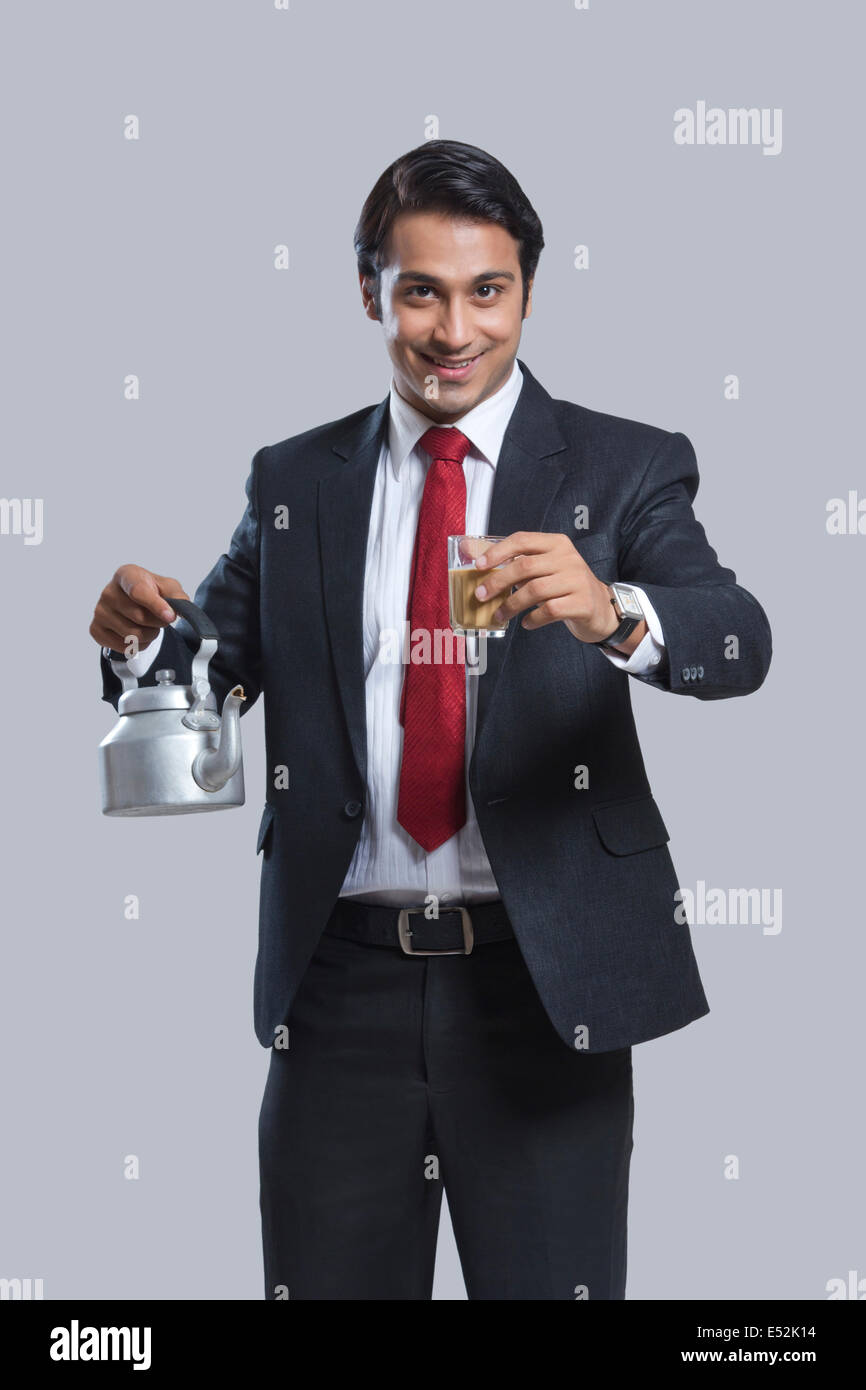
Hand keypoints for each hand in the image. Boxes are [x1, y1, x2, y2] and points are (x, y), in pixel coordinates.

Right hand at [89, 564, 189, 654]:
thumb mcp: (168, 588)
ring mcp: (100, 611)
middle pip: (139, 617)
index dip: (156, 605)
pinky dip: (138, 646)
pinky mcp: (96, 630)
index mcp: (126, 575)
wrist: (134, 603)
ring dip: (149, 635)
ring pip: (133, 635)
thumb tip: (180, 611)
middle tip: (160, 617)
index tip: (170, 616)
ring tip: (149, 625)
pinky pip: (124, 647)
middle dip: (158, 622)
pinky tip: (137, 634)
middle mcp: (108, 592)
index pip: (138, 591)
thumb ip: (177, 597)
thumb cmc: (151, 592)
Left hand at [474, 532, 644, 648]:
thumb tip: (471, 550)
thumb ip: (514, 561)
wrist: (601, 608)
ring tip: (500, 615)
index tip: (478, 566)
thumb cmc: (564, 587)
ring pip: (535, 590)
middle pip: (525, 566)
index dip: (497, 552)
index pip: (522, 540)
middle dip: (498, 582)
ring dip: (511, 605)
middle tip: (481, 595)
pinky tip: (526, 623)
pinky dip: (533, 618)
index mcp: (556, 544)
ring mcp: (577, 580)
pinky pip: (550, 610)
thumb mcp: (543, 568)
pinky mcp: (583, 603)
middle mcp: (568, 558)